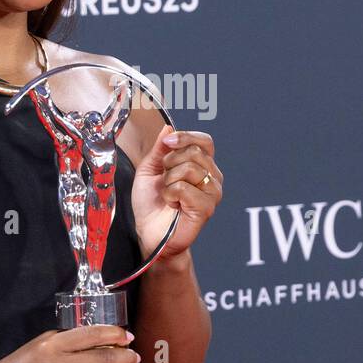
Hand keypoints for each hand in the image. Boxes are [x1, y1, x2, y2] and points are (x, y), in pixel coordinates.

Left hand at [131, 126, 222, 260]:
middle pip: (194, 151)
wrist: (149, 234)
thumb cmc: (151, 205)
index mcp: (202, 166)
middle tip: (165, 179)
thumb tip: (168, 128)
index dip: (185, 137)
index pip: (205, 141)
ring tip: (169, 194)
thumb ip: (159, 149)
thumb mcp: (149, 170)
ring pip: (189, 168)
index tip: (167, 143)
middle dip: (170, 162)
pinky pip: (184, 187)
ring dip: (169, 180)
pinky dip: (170, 194)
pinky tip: (172, 204)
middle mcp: (213, 177)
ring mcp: (212, 193)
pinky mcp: (206, 208)